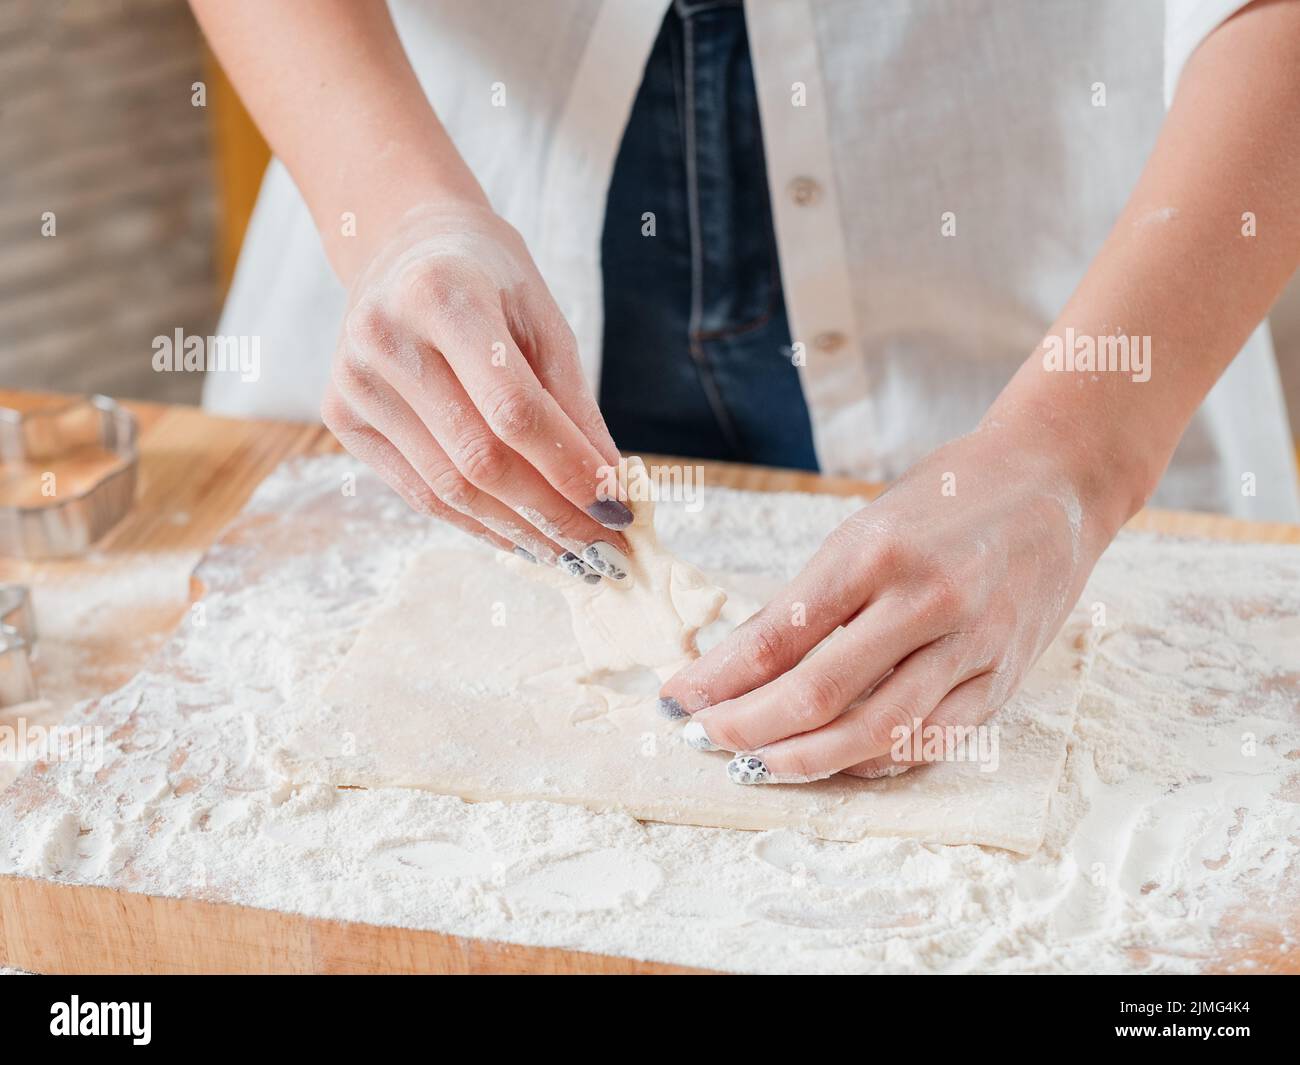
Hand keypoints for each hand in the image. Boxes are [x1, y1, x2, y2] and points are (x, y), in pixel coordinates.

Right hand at [321, 201, 632, 577]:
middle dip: (551, 514)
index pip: (514, 409)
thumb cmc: (489, 277)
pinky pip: (419, 492)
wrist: (402, 245)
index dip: (570, 470)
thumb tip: (611, 489)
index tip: (619, 510)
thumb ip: (574, 403)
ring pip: (448, 489)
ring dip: (518, 531)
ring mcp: (353, 381)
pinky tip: (521, 537)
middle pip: (479, 459)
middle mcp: (385, 338)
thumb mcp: (543, 319)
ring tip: (570, 553)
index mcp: (442, 294)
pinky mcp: (341, 417)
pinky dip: (477, 523)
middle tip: (603, 550)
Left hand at [660, 420, 1118, 782]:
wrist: (1055, 481)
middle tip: (704, 738)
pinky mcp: (1004, 678)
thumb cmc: (947, 498)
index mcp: (877, 553)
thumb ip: (805, 600)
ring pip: (876, 733)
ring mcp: (972, 646)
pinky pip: (930, 741)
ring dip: (804, 759)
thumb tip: (735, 663)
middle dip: (749, 727)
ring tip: (756, 764)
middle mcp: (926, 602)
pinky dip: (872, 762)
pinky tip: (832, 764)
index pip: (779, 636)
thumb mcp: (863, 529)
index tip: (677, 699)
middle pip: (820, 694)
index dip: (719, 679)